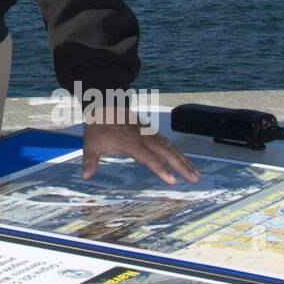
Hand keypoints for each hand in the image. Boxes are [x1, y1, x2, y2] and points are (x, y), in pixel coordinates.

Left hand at [82, 115, 199, 185]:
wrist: (104, 103)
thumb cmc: (98, 125)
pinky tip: (185, 161)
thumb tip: (86, 176)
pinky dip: (177, 152)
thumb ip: (90, 160)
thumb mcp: (91, 143)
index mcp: (131, 142)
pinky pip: (167, 143)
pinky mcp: (150, 131)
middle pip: (167, 153)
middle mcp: (144, 137)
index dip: (160, 169)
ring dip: (184, 160)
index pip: (149, 158)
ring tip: (196, 174)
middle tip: (195, 179)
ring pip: (170, 148)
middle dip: (181, 167)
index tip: (172, 180)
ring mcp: (149, 133)